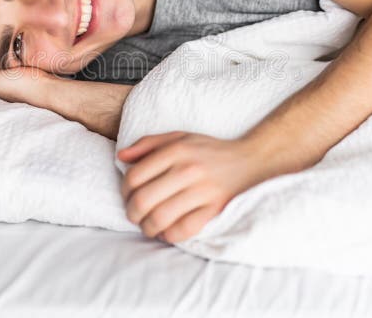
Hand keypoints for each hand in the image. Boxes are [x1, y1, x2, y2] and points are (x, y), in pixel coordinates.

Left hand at [117, 131, 263, 243]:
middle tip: (134, 215)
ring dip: (147, 228)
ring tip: (148, 226)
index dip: (124, 191)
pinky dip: (169, 235)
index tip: (128, 196)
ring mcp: (202, 191)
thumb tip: (121, 157)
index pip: (135, 176)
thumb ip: (148, 144)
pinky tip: (166, 232)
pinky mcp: (214, 209)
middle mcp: (188, 170)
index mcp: (176, 150)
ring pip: (160, 218)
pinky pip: (184, 229)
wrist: (249, 161)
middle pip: (143, 200)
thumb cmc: (208, 150)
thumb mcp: (179, 137)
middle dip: (132, 213)